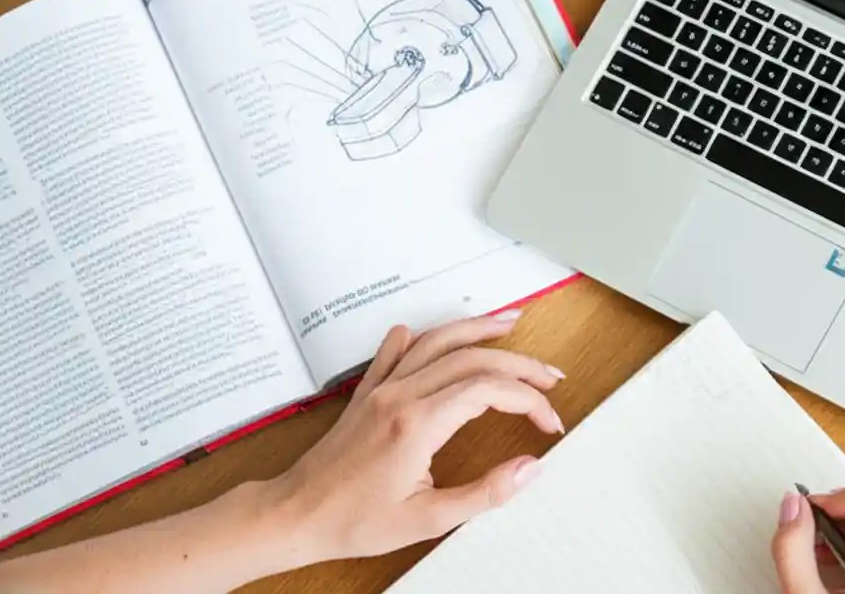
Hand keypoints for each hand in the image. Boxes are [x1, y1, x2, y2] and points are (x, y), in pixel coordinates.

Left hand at [267, 312, 564, 564]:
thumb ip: (484, 493)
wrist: (296, 514)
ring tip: (508, 323)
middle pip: (472, 358)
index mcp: (418, 424)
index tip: (547, 421)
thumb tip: (529, 468)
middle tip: (549, 376)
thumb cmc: (352, 521)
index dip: (528, 401)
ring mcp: (382, 389)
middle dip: (519, 363)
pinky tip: (434, 334)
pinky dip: (422, 336)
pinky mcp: (367, 393)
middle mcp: (400, 395)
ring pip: (437, 341)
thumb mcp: (427, 520)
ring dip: (477, 329)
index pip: (489, 391)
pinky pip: (396, 350)